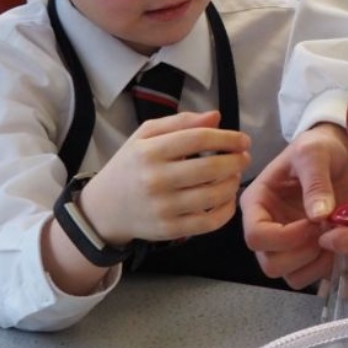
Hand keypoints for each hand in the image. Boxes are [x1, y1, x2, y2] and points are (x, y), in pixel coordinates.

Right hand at [83, 110, 250, 244]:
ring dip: (233, 183)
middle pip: (212, 167)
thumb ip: (181, 122)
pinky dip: (227, 210)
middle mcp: (156, 180)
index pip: (199, 139)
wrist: (102, 209)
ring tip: (234, 176)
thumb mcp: (145, 135)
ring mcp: (163, 208)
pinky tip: (227, 199)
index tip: (243, 140)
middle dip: (237, 160)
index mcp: (150, 151)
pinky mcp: (170, 230)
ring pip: (214, 195)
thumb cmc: (131, 165)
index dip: (228, 138)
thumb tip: (216, 117)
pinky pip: (209, 222)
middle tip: (244, 157)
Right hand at [241, 122, 347, 288]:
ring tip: (335, 237)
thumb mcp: (315, 154)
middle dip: (302, 253)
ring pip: (289, 275)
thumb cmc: (320, 148)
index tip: (315, 222)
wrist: (339, 154)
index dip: (285, 237)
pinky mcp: (304, 251)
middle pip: (270, 263)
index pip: (256, 236)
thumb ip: (315, 182)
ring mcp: (285, 243)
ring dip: (315, 263)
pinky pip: (308, 275)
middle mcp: (266, 227)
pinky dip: (324, 267)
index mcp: (257, 203)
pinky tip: (339, 244)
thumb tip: (318, 216)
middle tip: (327, 230)